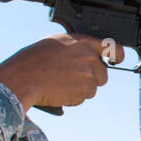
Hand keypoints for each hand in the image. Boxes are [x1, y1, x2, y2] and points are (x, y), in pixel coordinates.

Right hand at [0, 34, 123, 111]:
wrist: (23, 78)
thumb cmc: (33, 60)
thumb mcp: (56, 44)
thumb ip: (76, 48)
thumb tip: (86, 55)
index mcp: (82, 42)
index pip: (112, 47)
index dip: (117, 55)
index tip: (117, 60)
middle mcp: (89, 57)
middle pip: (102, 74)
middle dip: (91, 78)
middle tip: (71, 77)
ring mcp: (88, 75)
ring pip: (92, 88)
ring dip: (80, 89)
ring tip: (59, 82)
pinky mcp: (83, 91)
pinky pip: (82, 98)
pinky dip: (73, 98)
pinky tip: (58, 90)